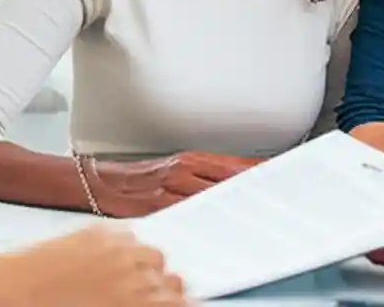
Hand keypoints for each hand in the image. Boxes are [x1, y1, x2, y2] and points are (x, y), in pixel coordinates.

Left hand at [7, 225, 187, 305]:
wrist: (9, 299)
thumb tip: (144, 305)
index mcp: (146, 304)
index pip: (182, 303)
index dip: (174, 306)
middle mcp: (139, 274)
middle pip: (173, 280)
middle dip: (159, 291)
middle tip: (138, 301)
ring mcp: (120, 249)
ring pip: (153, 254)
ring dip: (142, 268)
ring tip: (120, 281)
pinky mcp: (98, 230)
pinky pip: (125, 236)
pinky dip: (120, 248)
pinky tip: (103, 261)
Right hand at [90, 151, 262, 217]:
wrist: (103, 182)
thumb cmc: (142, 178)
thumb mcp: (177, 170)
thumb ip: (207, 176)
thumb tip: (238, 184)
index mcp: (192, 159)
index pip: (235, 163)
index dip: (259, 170)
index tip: (280, 175)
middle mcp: (185, 170)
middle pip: (229, 178)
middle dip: (253, 186)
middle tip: (276, 195)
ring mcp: (172, 187)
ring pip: (213, 195)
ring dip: (234, 202)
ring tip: (256, 211)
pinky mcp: (159, 205)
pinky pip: (188, 212)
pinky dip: (206, 217)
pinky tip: (220, 224)